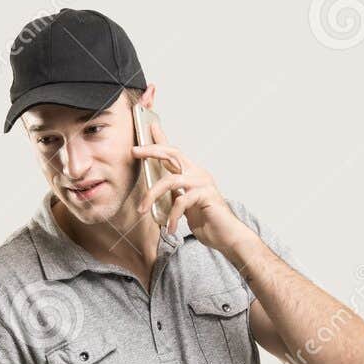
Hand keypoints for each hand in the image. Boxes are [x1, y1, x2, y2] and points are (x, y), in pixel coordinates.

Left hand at [132, 120, 239, 248]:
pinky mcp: (206, 195)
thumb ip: (175, 197)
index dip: (161, 140)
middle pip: (172, 154)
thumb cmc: (209, 223)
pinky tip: (170, 227)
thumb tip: (160, 195)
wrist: (228, 236)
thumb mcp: (186, 208)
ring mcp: (203, 183)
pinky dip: (172, 216)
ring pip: (171, 181)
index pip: (174, 154)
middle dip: (152, 150)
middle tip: (134, 151)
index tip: (150, 126)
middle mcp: (198, 174)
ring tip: (142, 210)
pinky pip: (181, 201)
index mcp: (192, 174)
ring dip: (153, 195)